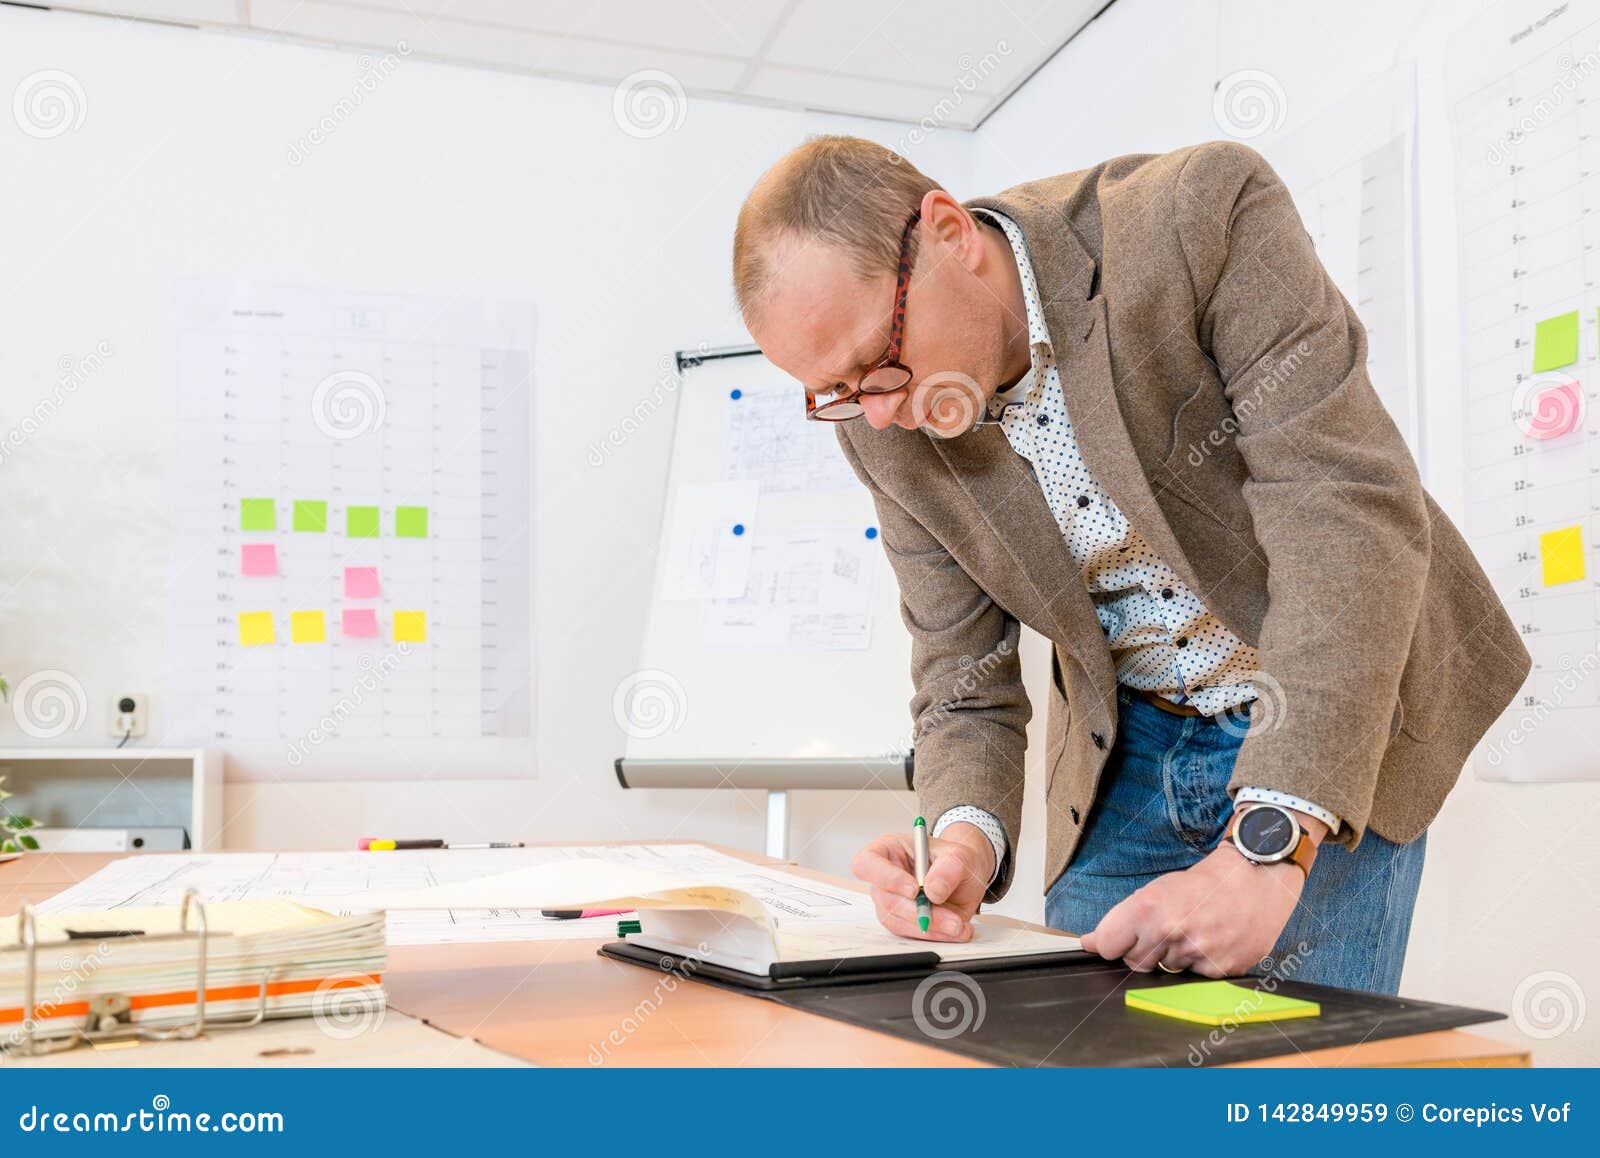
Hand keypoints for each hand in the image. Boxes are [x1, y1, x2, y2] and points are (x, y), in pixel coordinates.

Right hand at [851, 822, 994, 941]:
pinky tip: (954, 930)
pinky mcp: (902, 922)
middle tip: (950, 918)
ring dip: (930, 927)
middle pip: (886, 900)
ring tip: (958, 924)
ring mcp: (890, 902)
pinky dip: (934, 935)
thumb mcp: (960, 856)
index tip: (914, 889)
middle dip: (918, 912)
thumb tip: (933, 890)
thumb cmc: (954, 861)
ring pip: (898, 921)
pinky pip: (910, 933)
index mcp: (888, 850)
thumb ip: (949, 868)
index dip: (886, 878)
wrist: (964, 879)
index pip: (867, 863)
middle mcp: (884, 878)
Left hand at [1079, 842, 1302, 975]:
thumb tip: (1090, 943)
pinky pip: (1192, 978)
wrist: (1254, 881)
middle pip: (1134, 963)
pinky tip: (1210, 942)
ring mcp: (1196, 952)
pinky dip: (1197, 965)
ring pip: (1164, 972)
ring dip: (1172, 957)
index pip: (1108, 945)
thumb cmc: (1203, 884)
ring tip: (1193, 931)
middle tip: (1166, 929)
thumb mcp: (1156, 890)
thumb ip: (1121, 919)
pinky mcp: (1219, 969)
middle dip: (1143, 950)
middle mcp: (1171, 931)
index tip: (1115, 941)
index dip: (1110, 944)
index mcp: (1149, 908)